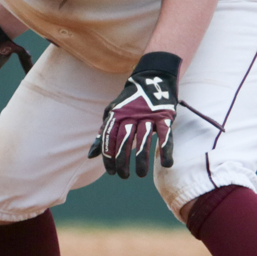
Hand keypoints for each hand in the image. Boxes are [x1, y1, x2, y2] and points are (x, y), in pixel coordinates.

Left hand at [88, 52, 179, 178]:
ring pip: (144, 140)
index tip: (111, 172)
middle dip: (123, 161)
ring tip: (140, 175)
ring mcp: (149, 115)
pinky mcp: (165, 116)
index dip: (109, 157)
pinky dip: (166, 150)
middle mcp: (131, 114)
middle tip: (123, 176)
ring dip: (142, 160)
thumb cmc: (129, 103)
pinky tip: (165, 164)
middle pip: (125, 141)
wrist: (153, 79)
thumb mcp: (113, 114)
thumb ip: (103, 135)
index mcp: (116, 114)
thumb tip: (91, 155)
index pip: (110, 138)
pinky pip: (165, 135)